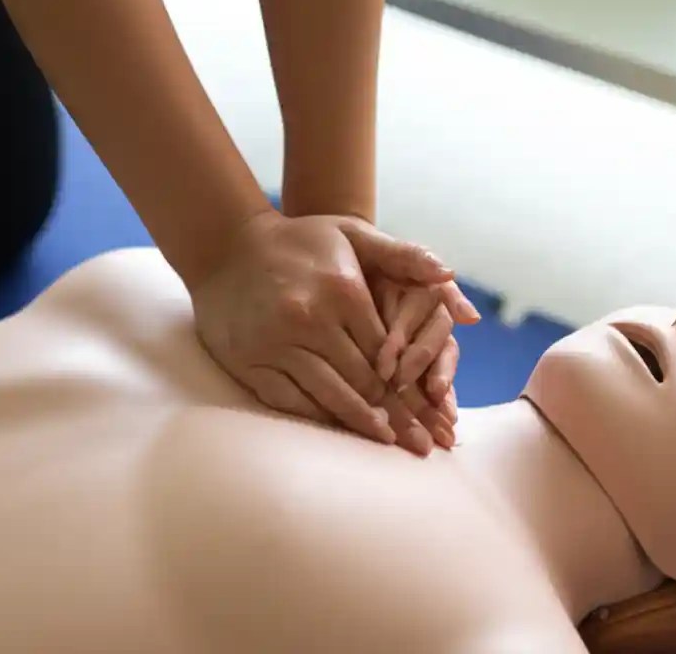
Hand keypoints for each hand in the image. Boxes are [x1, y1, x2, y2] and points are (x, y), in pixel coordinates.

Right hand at [189, 211, 456, 453]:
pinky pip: (291, 400)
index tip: (435, 409)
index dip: (412, 383)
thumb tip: (448, 275)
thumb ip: (404, 254)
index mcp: (343, 291)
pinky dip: (318, 417)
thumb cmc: (300, 240)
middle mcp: (311, 319)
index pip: (387, 351)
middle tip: (422, 443)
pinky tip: (338, 428)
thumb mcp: (352, 232)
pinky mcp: (251, 363)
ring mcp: (277, 344)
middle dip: (397, 414)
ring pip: (330, 394)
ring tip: (387, 441)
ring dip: (361, 422)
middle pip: (364, 379)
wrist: (227, 245)